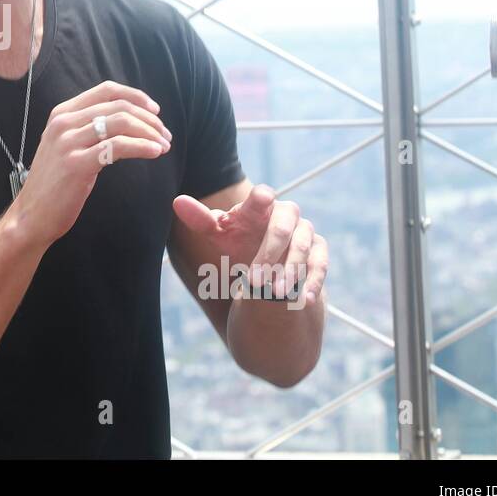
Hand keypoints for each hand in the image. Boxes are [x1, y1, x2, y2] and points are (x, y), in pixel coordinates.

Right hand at [12, 80, 171, 248]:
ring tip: (164, 145)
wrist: (32, 214)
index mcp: (62, 113)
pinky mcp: (76, 164)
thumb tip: (128, 121)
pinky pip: (117, 147)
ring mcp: (67, 142)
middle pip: (118, 107)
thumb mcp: (67, 145)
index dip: (136, 96)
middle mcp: (63, 122)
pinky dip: (142, 147)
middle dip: (149, 119)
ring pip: (120, 123)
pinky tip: (154, 153)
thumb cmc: (56, 183)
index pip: (106, 90)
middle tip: (165, 134)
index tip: (155, 110)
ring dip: (149, 132)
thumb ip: (88, 129)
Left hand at [172, 184, 327, 306]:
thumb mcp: (219, 234)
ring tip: (277, 293)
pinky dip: (313, 281)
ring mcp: (305, 232)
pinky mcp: (318, 252)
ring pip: (303, 247)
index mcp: (261, 206)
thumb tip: (177, 202)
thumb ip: (201, 220)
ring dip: (291, 270)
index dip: (262, 198)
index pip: (263, 195)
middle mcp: (287, 214)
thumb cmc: (239, 242)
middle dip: (269, 253)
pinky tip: (305, 299)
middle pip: (283, 226)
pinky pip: (320, 264)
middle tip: (254, 281)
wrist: (265, 263)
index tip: (262, 201)